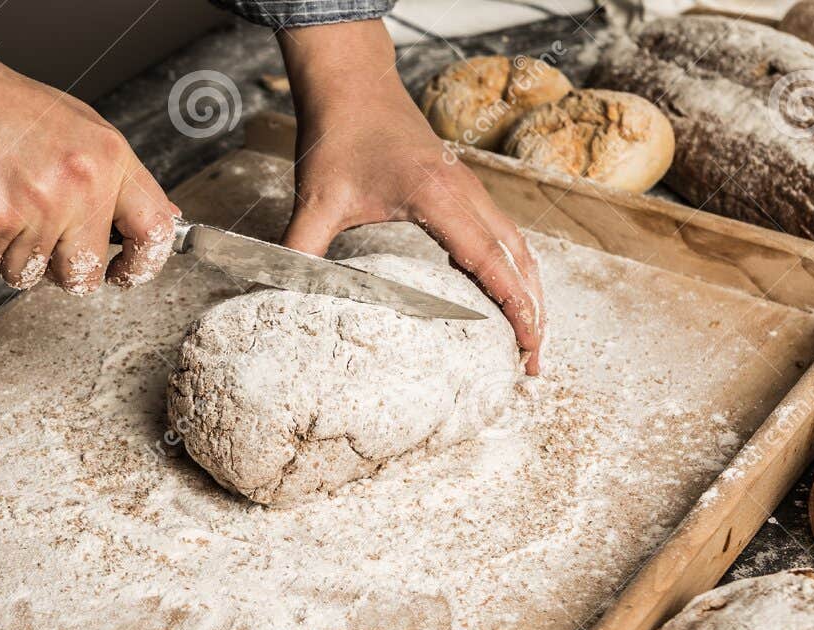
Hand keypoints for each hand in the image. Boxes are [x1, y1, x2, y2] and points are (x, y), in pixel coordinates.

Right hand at [0, 11, 178, 292]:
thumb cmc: (2, 108)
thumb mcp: (81, 129)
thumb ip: (118, 180)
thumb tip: (163, 220)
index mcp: (108, 158)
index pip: (155, 230)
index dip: (143, 265)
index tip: (126, 273)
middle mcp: (78, 184)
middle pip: (85, 274)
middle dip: (60, 269)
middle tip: (38, 234)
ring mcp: (33, 208)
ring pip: (29, 275)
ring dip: (9, 252)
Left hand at [278, 21, 544, 371]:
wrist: (351, 82)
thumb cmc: (337, 134)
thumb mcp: (316, 199)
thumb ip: (299, 251)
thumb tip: (280, 298)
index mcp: (438, 196)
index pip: (490, 261)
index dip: (514, 306)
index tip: (528, 345)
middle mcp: (465, 191)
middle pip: (518, 260)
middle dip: (533, 312)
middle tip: (533, 362)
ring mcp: (470, 187)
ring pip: (518, 246)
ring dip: (531, 290)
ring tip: (534, 336)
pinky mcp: (464, 187)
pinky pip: (503, 233)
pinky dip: (515, 267)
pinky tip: (509, 293)